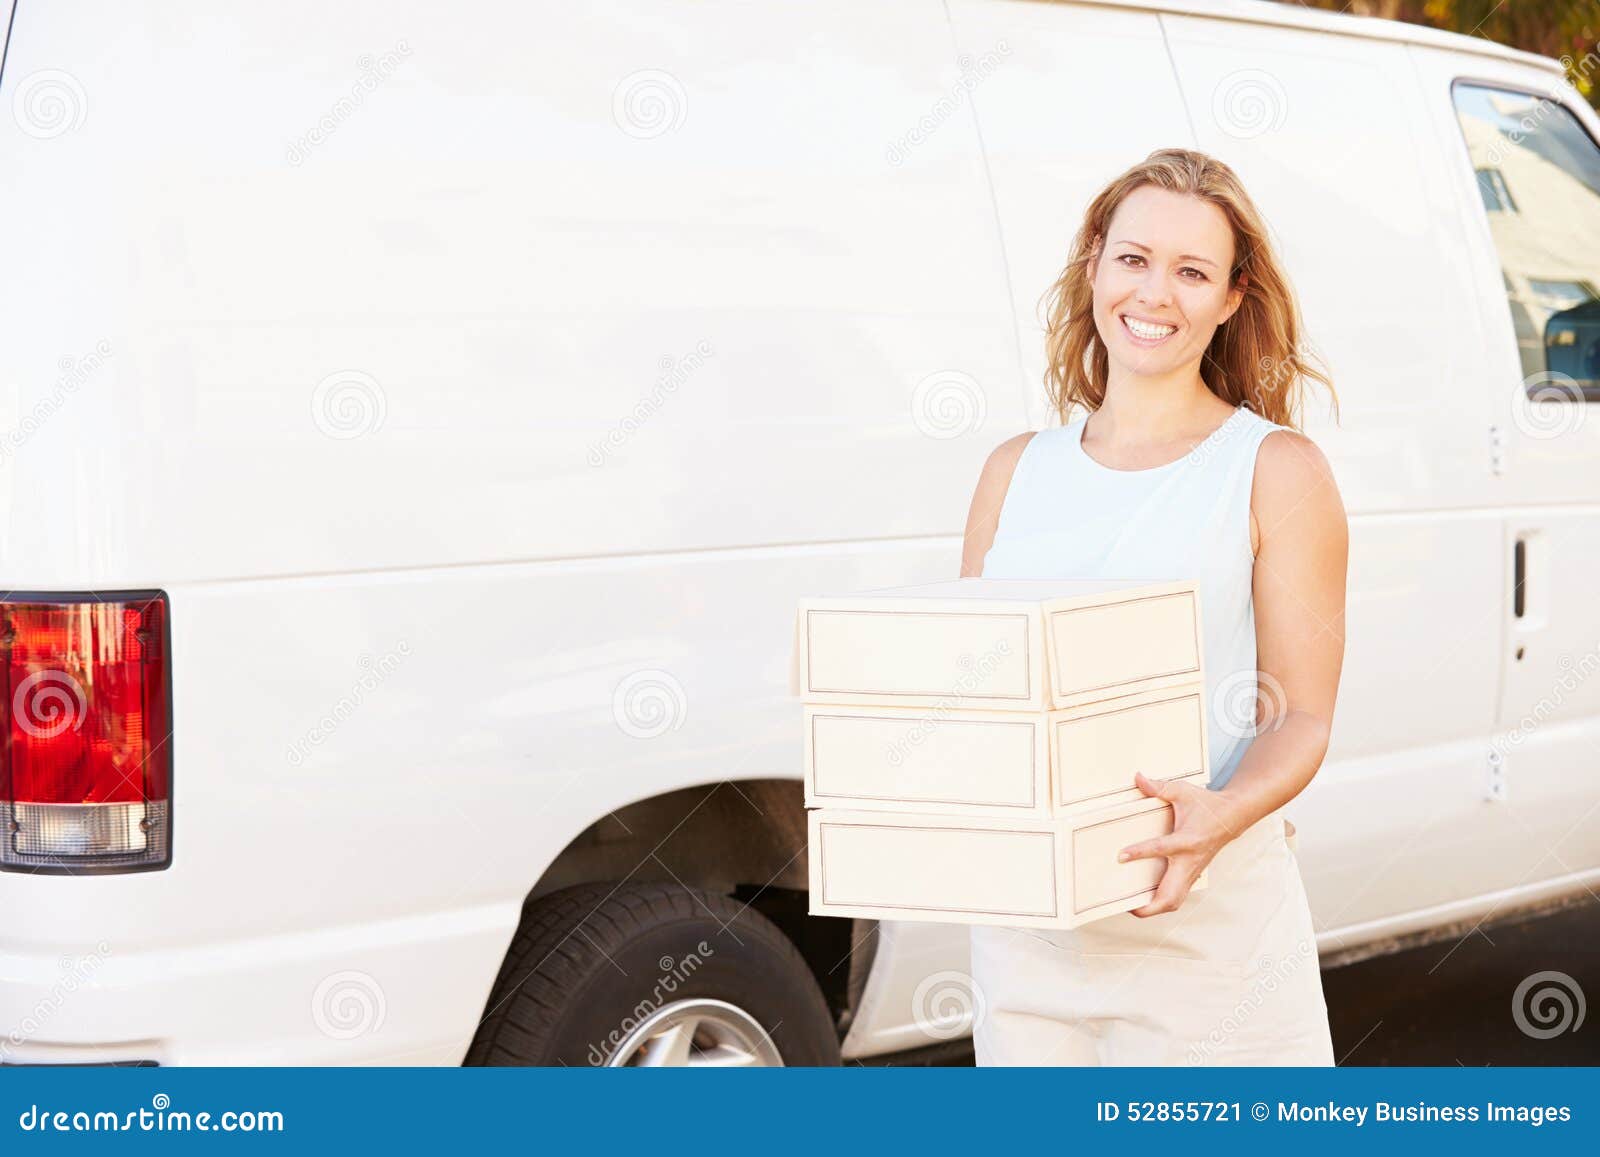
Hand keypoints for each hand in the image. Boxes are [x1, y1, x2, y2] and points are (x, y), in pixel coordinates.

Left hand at [1117, 771, 1249, 916]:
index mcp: (1188, 840)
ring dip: (1155, 908)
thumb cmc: (1207, 805)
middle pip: (1171, 895)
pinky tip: (1146, 899)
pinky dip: (1162, 901)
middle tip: (1125, 904)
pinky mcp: (1192, 875)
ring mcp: (1193, 871)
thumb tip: (1138, 779)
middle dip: (1149, 906)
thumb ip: (1159, 787)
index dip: (1140, 852)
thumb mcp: (1182, 791)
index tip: (1121, 856)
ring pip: (1175, 901)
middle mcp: (1190, 861)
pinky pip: (1177, 896)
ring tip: (1132, 907)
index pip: (1162, 849)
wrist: (1233, 816)